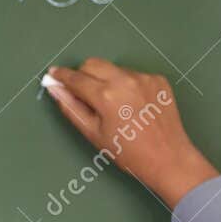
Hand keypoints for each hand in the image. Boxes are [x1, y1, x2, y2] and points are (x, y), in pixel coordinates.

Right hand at [44, 59, 218, 207]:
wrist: (168, 157)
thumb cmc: (126, 152)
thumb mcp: (93, 134)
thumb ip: (71, 108)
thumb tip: (55, 89)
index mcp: (106, 95)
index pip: (76, 78)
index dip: (62, 75)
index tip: (53, 73)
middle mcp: (125, 80)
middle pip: (93, 64)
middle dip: (82, 74)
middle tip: (81, 92)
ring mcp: (144, 77)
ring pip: (113, 69)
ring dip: (105, 79)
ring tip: (113, 105)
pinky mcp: (158, 79)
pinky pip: (133, 75)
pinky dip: (125, 85)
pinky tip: (132, 105)